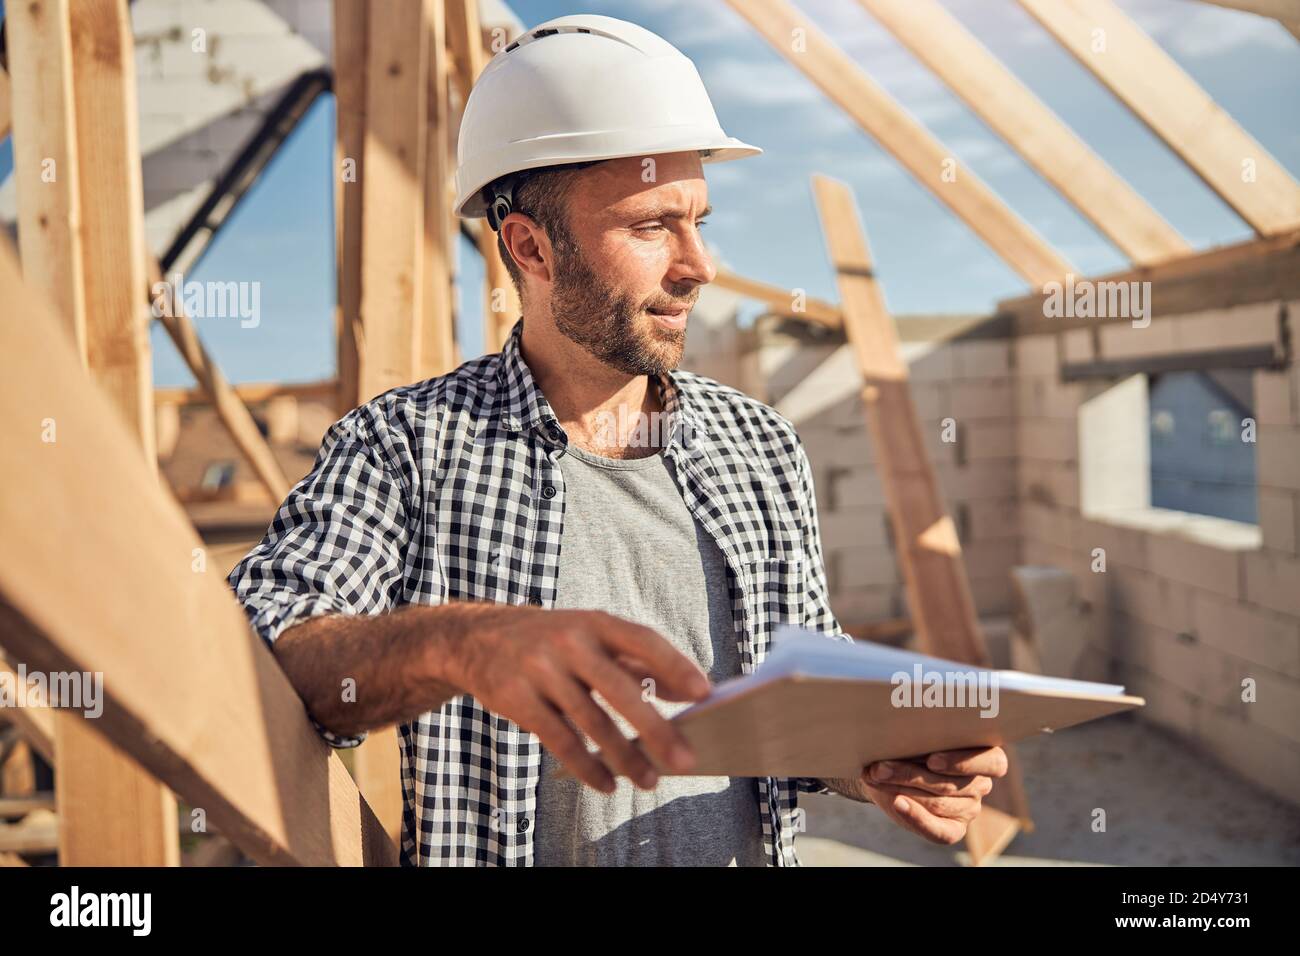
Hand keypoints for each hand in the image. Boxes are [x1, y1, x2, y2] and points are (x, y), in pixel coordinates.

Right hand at [442, 606, 710, 794]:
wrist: (476, 638)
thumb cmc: (551, 640)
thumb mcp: (591, 636)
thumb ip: (635, 661)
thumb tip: (687, 691)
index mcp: (595, 622)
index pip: (643, 641)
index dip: (674, 666)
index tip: (703, 692)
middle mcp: (568, 642)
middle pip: (620, 690)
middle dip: (656, 728)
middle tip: (685, 759)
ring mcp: (540, 671)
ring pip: (591, 723)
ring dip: (625, 756)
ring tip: (649, 780)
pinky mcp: (518, 700)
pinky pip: (560, 741)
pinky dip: (587, 767)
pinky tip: (607, 783)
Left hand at [860, 746, 1007, 844]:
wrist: (888, 769)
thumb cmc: (908, 744)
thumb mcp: (915, 735)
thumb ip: (920, 734)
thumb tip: (900, 732)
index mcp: (985, 756)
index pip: (994, 763)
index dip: (964, 762)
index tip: (931, 760)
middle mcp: (979, 784)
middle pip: (950, 784)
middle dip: (911, 775)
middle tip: (881, 766)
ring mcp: (969, 809)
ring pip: (938, 804)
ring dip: (903, 789)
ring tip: (877, 776)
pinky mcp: (952, 829)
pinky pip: (938, 831)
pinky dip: (916, 817)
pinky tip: (898, 803)